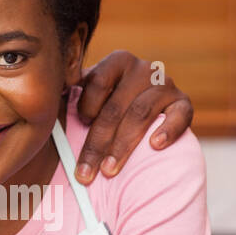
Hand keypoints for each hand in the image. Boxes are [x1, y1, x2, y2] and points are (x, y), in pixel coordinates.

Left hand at [74, 50, 193, 183]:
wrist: (135, 117)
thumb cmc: (103, 109)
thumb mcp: (84, 99)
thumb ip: (68, 95)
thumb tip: (52, 95)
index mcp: (116, 62)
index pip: (99, 81)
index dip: (87, 106)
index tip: (80, 124)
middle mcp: (143, 69)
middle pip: (117, 105)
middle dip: (98, 143)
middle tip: (84, 172)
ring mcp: (165, 85)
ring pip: (142, 113)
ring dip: (123, 146)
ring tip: (109, 170)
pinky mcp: (183, 103)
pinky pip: (181, 115)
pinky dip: (168, 130)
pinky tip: (155, 145)